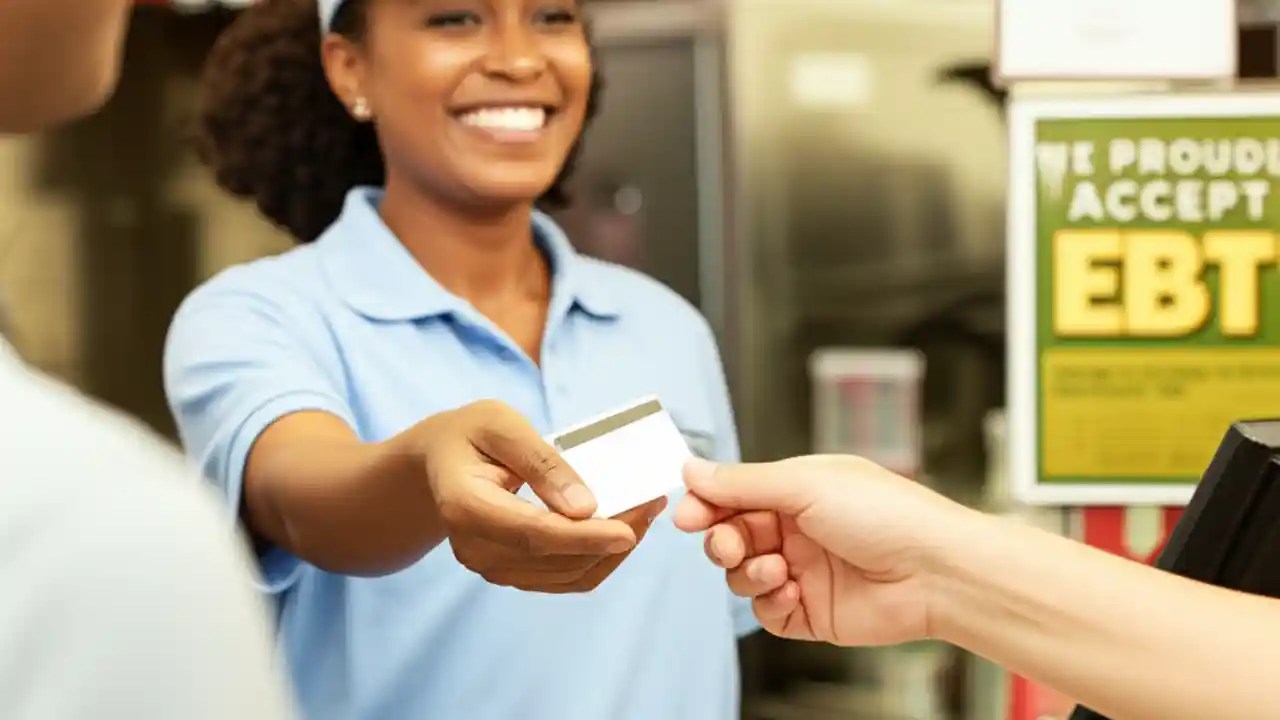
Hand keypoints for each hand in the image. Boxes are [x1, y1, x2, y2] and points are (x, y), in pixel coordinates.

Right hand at [415, 400, 665, 593]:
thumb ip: (541, 461)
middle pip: (555, 559)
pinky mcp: (507, 572)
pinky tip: (623, 529)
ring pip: (566, 575)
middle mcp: (473, 547)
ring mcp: (488, 566)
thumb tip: (586, 507)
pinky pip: (562, 577)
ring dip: (611, 550)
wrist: (438, 462)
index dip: (585, 537)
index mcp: (465, 506)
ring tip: (645, 512)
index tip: (631, 530)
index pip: (533, 534)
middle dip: (611, 538)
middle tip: (653, 503)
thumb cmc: (469, 433)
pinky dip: (597, 557)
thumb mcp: (500, 423)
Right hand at [674, 455, 968, 645]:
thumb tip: (692, 469)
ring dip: (747, 572)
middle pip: (732, 535)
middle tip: (728, 545)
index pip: (735, 495)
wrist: (936, 571)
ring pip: (742, 575)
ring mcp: (804, 571)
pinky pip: (767, 612)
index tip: (687, 515)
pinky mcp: (812, 611)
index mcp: (797, 490)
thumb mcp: (805, 483)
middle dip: (722, 540)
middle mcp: (798, 529)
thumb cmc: (886, 515)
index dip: (707, 505)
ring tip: (774, 568)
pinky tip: (789, 591)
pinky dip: (768, 602)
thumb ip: (743, 481)